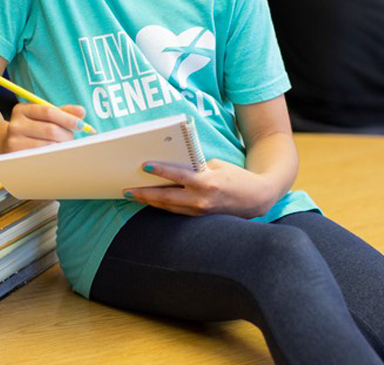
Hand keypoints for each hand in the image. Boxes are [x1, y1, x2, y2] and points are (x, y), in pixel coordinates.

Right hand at [0, 103, 85, 152]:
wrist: (6, 144)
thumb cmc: (32, 128)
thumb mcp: (43, 116)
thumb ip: (63, 112)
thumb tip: (81, 112)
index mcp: (22, 110)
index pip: (48, 111)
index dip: (67, 118)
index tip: (80, 125)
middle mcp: (15, 125)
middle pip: (50, 129)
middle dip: (67, 134)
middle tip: (72, 137)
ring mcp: (14, 142)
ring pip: (48, 146)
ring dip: (61, 146)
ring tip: (63, 146)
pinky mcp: (16, 157)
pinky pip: (42, 157)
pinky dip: (53, 155)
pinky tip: (56, 154)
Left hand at [125, 158, 276, 217]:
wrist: (256, 199)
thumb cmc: (236, 177)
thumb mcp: (217, 166)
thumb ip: (196, 167)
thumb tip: (175, 166)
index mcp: (207, 183)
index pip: (179, 176)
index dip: (161, 170)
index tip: (145, 166)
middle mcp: (201, 200)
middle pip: (166, 197)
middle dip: (144, 194)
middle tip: (127, 189)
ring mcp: (200, 212)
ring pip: (168, 207)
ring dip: (149, 202)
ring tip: (133, 195)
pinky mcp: (200, 218)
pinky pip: (176, 212)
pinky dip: (162, 206)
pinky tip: (150, 202)